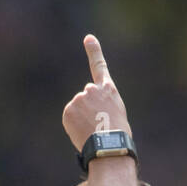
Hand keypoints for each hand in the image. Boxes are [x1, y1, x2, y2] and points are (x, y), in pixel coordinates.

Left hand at [62, 34, 131, 152]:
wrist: (108, 146)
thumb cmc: (118, 136)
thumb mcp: (117, 115)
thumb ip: (103, 106)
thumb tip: (90, 114)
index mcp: (108, 90)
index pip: (99, 66)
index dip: (94, 51)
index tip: (88, 38)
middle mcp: (92, 89)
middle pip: (86, 97)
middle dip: (89, 108)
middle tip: (98, 124)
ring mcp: (79, 98)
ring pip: (77, 108)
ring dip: (82, 118)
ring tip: (93, 130)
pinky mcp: (69, 109)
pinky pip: (70, 117)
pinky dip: (74, 125)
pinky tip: (83, 132)